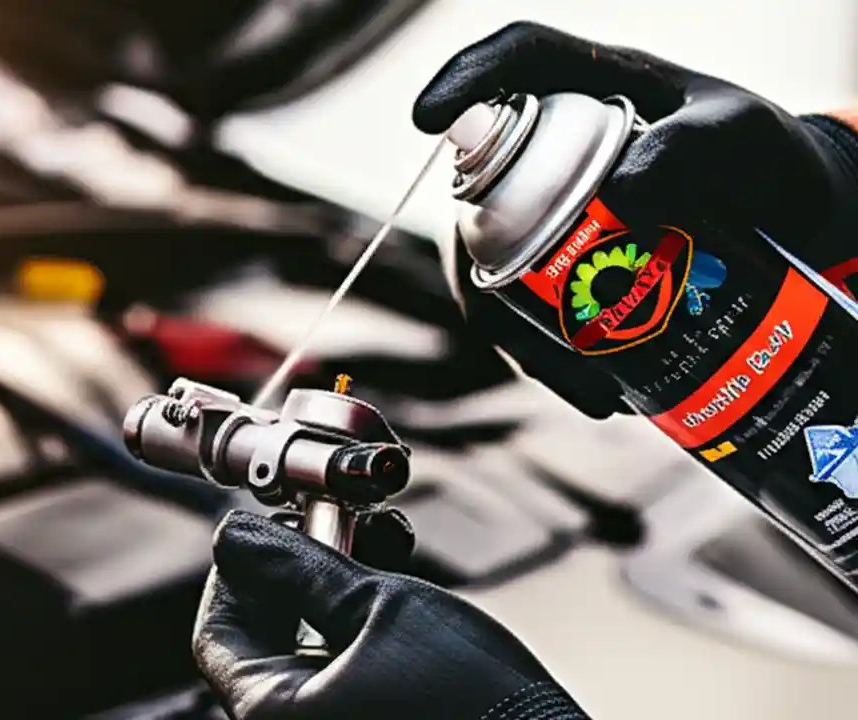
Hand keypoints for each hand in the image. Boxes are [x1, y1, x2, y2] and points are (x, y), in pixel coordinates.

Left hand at [194, 511, 585, 719]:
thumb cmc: (476, 701)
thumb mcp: (379, 606)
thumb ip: (299, 567)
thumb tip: (239, 537)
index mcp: (275, 713)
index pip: (217, 634)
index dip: (238, 572)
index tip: (269, 528)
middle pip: (263, 637)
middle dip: (297, 570)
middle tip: (332, 524)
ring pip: (307, 647)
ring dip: (334, 588)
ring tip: (376, 543)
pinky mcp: (373, 718)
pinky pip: (343, 668)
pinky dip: (358, 624)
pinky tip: (392, 584)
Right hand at [413, 22, 857, 417]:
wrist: (794, 225)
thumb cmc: (766, 160)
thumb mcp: (744, 138)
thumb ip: (697, 147)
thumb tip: (629, 194)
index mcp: (592, 86)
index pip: (514, 61)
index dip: (462, 79)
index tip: (426, 118)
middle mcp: (554, 148)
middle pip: (477, 194)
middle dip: (491, 270)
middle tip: (540, 318)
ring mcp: (553, 211)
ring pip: (494, 272)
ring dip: (524, 339)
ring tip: (587, 384)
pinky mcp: (564, 266)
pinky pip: (529, 316)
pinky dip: (552, 361)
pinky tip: (600, 391)